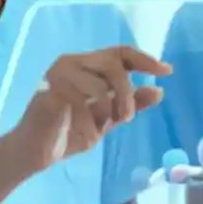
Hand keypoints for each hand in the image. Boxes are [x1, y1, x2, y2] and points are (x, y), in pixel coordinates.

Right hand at [9, 46, 170, 173]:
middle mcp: (72, 62)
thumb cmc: (69, 131)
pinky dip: (90, 119)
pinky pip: (81, 100)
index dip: (145, 60)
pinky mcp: (49, 91)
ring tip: (101, 127)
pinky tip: (87, 131)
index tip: (166, 71)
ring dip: (108, 110)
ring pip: (100, 83)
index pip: (121, 52)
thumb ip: (130, 103)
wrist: (36, 151)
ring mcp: (59, 74)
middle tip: (126, 117)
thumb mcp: (108, 118)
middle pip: (114, 63)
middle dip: (127, 92)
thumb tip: (158, 91)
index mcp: (86, 64)